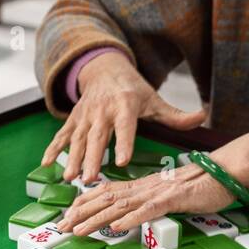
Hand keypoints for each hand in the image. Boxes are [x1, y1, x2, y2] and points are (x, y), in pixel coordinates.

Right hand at [42, 52, 205, 183]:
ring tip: (68, 178)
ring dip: (71, 158)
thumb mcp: (155, 100)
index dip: (123, 144)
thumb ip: (176, 115)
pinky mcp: (73, 119)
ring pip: (77, 139)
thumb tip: (203, 116)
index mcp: (125, 105)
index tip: (120, 162)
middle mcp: (102, 110)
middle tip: (88, 179)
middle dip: (91, 158)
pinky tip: (46, 164)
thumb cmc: (134, 90)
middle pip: (96, 137)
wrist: (105, 69)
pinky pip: (61, 135)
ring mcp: (85, 115)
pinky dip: (52, 148)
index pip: (125, 127)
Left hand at [56, 130, 248, 234]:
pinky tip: (116, 228)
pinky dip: (131, 219)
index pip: (107, 193)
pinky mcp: (173, 199)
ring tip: (78, 230)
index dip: (85, 203)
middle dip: (80, 213)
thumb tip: (132, 215)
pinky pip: (148, 211)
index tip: (67, 215)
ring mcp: (158, 193)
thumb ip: (151, 203)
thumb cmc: (200, 186)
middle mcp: (145, 188)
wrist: (225, 172)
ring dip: (97, 219)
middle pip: (106, 199)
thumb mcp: (169, 196)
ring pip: (120, 206)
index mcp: (142, 186)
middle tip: (61, 226)